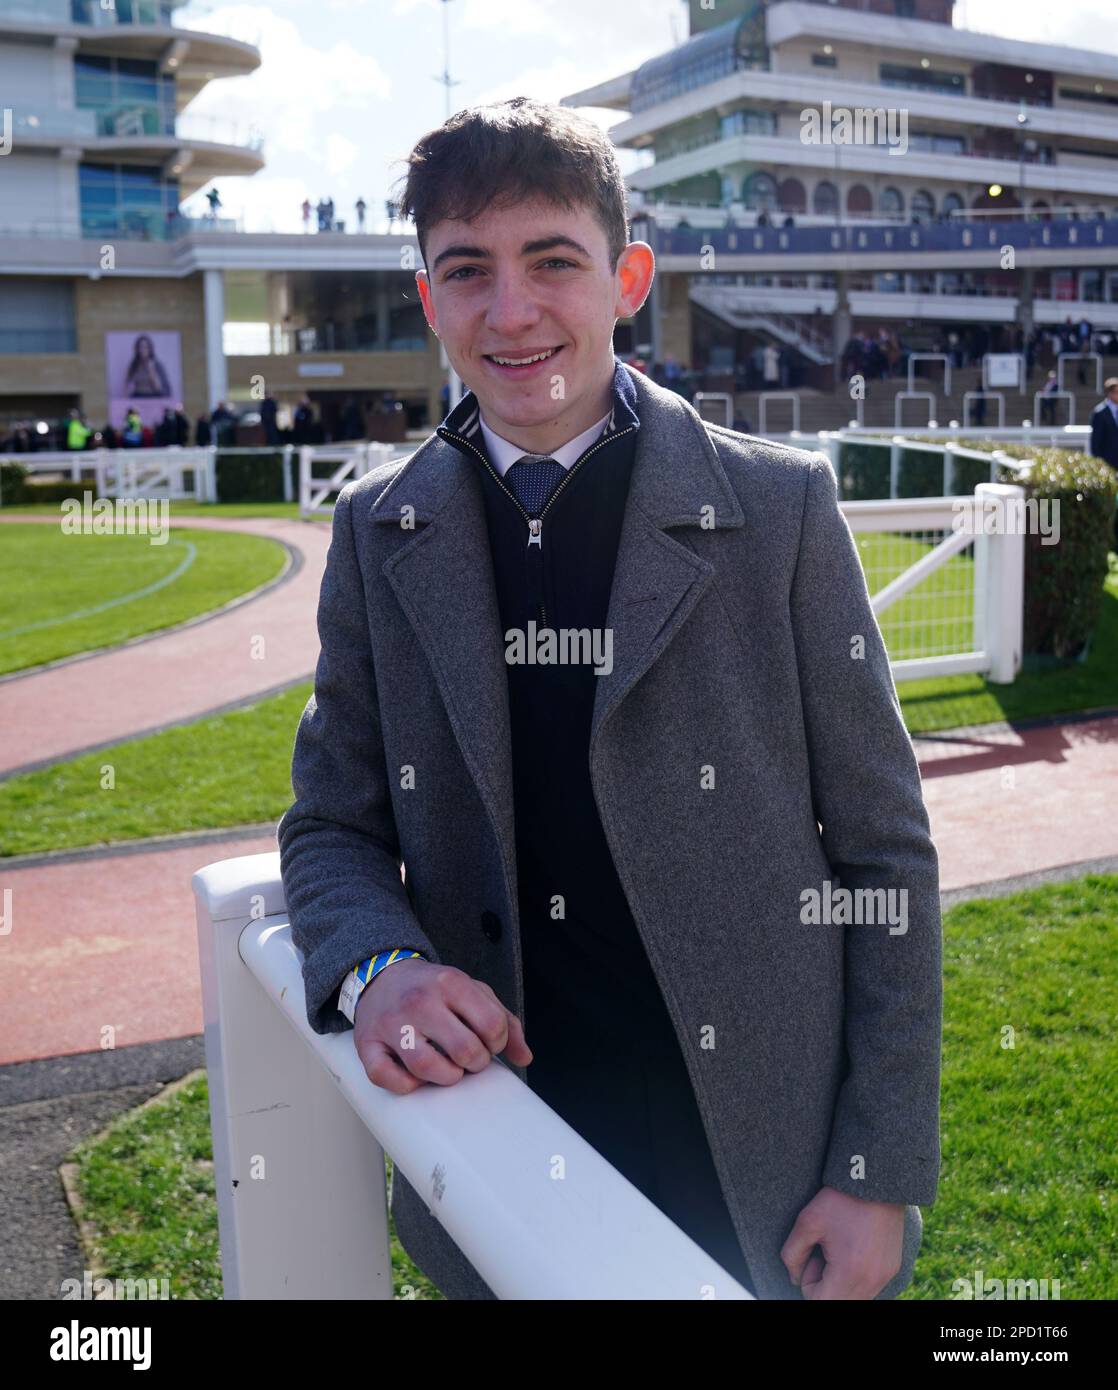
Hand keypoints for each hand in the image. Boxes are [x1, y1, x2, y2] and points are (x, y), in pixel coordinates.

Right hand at [353, 958, 531, 1094]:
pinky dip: (406, 1085)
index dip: (497, 1044)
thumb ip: (504, 1021)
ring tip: (448, 1068)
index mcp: (451, 983)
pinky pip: (386, 1077)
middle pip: (465, 1051)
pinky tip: (416, 1076)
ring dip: (447, 1077)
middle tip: (469, 1058)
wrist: (382, 975)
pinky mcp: (367, 1043)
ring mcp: (392, 1023)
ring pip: (428, 1069)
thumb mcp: (473, 992)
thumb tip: (524, 1057)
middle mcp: (421, 1001)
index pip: (493, 1026)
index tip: (488, 1043)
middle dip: (475, 1063)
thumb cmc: (434, 990)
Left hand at [780, 1186, 904, 1299]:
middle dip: (825, 1284)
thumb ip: (792, 1255)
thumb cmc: (841, 1200)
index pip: (820, 1302)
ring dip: (841, 1282)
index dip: (808, 1282)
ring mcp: (886, 1277)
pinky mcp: (893, 1269)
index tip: (813, 1255)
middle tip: (825, 1251)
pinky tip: (853, 1250)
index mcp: (850, 1272)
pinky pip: (868, 1288)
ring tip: (840, 1250)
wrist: (876, 1181)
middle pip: (838, 1302)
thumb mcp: (807, 1222)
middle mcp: (872, 1281)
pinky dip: (856, 1277)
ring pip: (854, 1297)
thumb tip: (794, 1278)